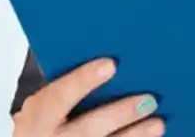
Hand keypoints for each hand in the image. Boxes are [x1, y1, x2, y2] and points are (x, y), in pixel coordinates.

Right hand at [12, 58, 164, 136]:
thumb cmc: (43, 131)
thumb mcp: (43, 112)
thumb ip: (64, 94)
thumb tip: (108, 65)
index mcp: (37, 119)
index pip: (58, 96)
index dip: (83, 79)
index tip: (110, 64)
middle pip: (88, 128)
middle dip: (120, 113)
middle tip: (149, 99)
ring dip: (134, 136)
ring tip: (158, 123)